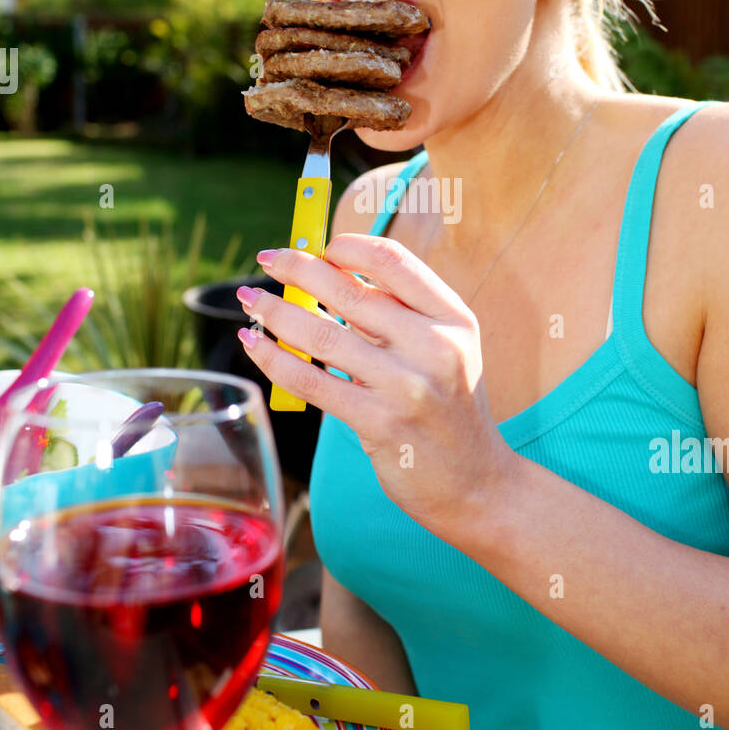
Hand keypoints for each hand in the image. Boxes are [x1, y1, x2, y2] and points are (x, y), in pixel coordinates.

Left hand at [236, 234, 514, 538]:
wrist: (477, 483)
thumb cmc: (450, 409)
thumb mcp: (446, 349)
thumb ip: (400, 314)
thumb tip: (328, 274)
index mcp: (453, 317)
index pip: (393, 261)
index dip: (347, 246)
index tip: (317, 246)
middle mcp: (435, 345)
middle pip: (350, 291)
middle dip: (298, 268)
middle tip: (267, 260)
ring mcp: (408, 386)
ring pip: (322, 334)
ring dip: (275, 312)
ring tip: (251, 300)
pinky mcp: (379, 423)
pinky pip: (312, 381)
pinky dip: (274, 359)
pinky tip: (255, 345)